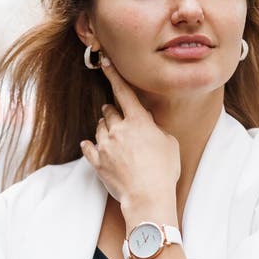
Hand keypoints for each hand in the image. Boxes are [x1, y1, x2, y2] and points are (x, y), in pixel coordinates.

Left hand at [79, 58, 180, 207]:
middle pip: (109, 111)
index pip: (123, 92)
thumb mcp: (169, 143)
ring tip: (115, 139)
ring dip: (105, 129)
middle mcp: (118, 129)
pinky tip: (92, 146)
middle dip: (113, 112)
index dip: (114, 75)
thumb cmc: (164, 171)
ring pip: (99, 128)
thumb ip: (155, 128)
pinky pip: (89, 147)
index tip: (105, 62)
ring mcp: (105, 145)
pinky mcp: (97, 162)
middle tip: (120, 120)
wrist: (148, 197)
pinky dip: (91, 146)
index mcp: (138, 121)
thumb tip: (146, 123)